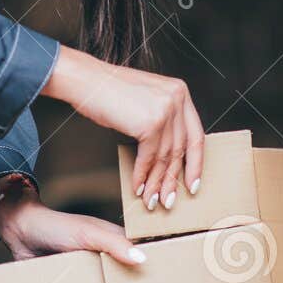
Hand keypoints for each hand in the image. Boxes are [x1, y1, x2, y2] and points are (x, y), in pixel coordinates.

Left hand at [0, 189, 144, 267]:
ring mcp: (87, 272)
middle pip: (125, 278)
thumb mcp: (87, 233)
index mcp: (112, 241)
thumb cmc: (55, 225)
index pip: (140, 255)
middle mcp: (102, 257)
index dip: (154, 268)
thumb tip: (142, 259)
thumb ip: (113, 244)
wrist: (19, 233)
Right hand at [41, 45, 204, 214]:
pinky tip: (138, 188)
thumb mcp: (146, 99)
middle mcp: (177, 99)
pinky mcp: (150, 123)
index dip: (195, 163)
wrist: (86, 81)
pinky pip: (149, 157)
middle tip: (168, 200)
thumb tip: (166, 157)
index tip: (193, 184)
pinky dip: (142, 176)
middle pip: (180, 149)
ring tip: (151, 201)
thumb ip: (162, 120)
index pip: (195, 134)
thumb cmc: (109, 91)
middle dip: (173, 179)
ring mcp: (165, 110)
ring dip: (156, 183)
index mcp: (180, 92)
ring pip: (164, 156)